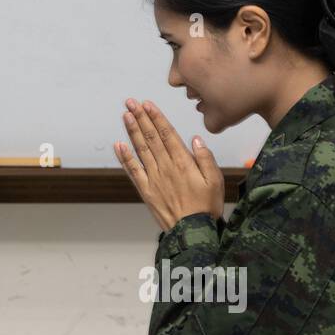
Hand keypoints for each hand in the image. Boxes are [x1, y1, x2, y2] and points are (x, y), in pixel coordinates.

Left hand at [114, 98, 223, 230]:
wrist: (192, 233)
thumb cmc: (206, 207)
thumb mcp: (216, 181)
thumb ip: (205, 158)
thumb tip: (195, 139)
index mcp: (183, 162)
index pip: (167, 134)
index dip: (156, 117)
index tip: (148, 104)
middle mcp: (165, 167)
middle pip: (151, 137)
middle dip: (141, 118)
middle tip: (131, 102)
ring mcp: (153, 178)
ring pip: (140, 149)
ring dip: (132, 131)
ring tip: (126, 115)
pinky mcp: (146, 190)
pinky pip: (132, 171)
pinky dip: (125, 157)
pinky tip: (118, 145)